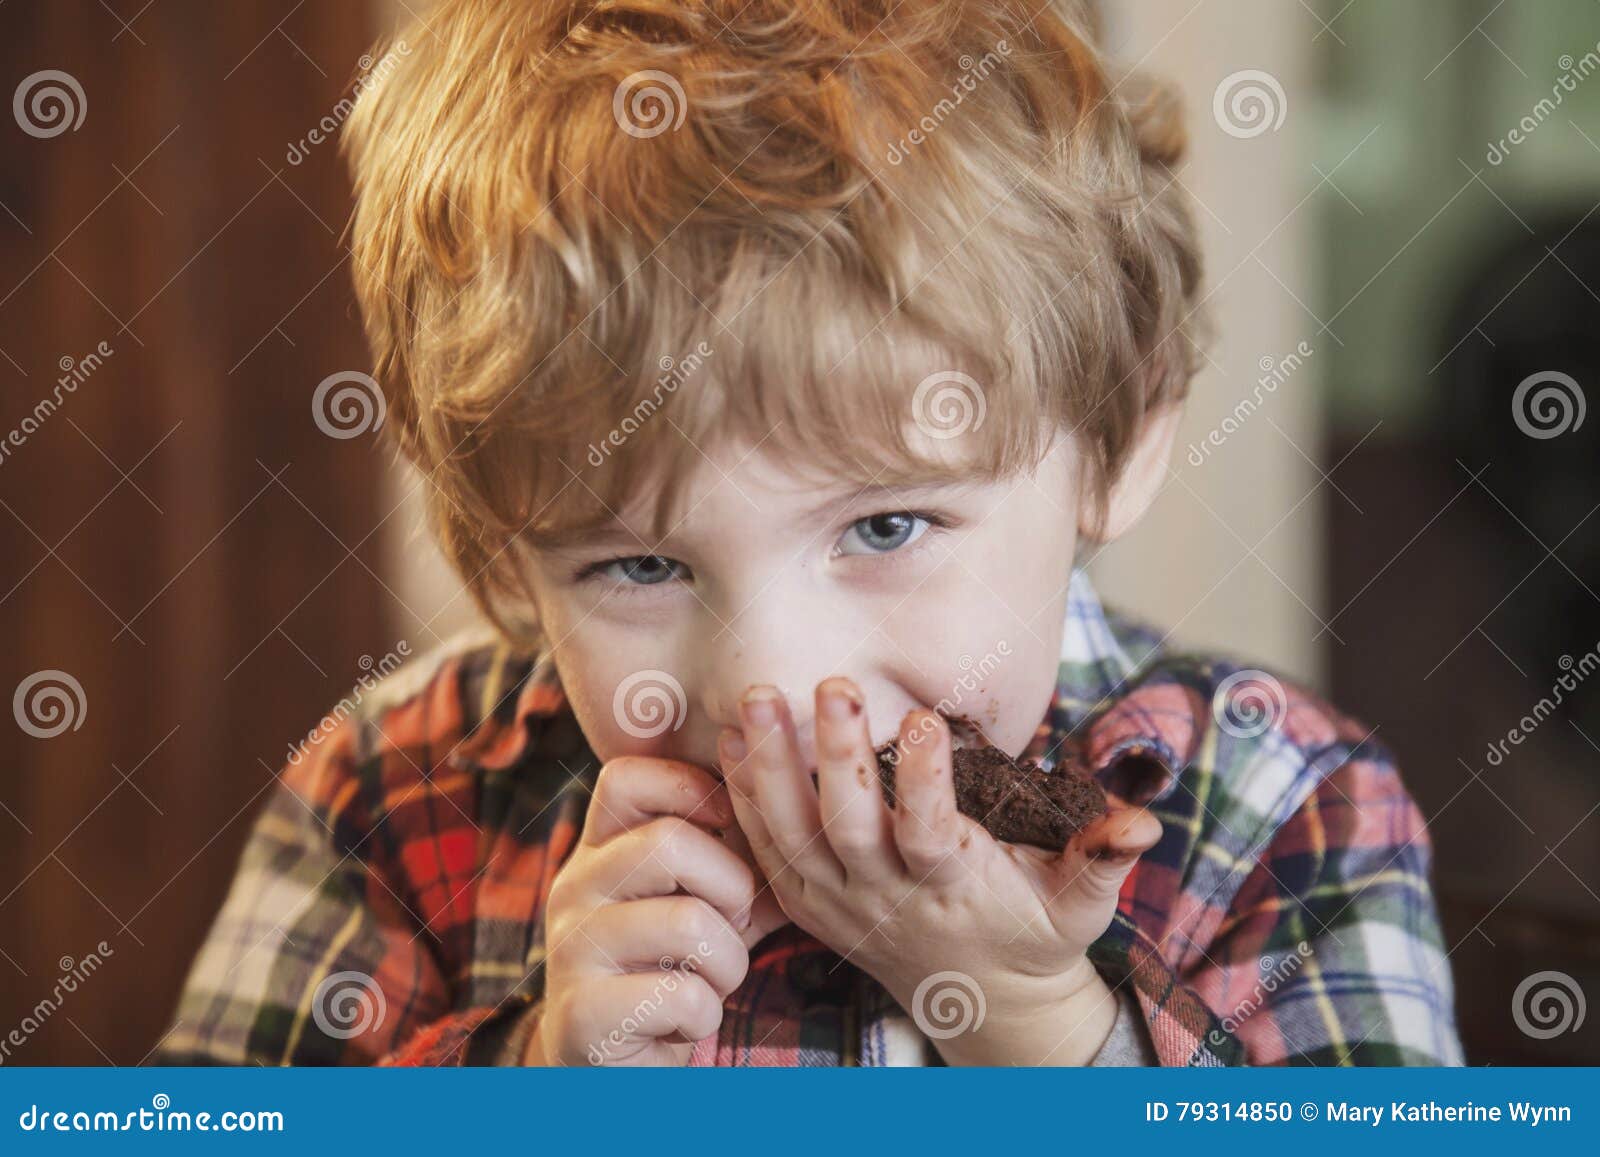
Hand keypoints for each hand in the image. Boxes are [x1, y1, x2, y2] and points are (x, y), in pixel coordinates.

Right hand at [524, 756, 788, 1065]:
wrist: (612, 1069)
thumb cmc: (671, 970)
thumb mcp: (702, 902)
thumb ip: (737, 858)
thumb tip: (804, 813)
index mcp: (600, 848)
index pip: (626, 776)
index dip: (690, 789)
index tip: (727, 830)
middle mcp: (575, 886)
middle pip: (669, 841)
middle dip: (732, 888)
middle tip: (735, 926)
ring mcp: (571, 948)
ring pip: (688, 922)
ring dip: (728, 963)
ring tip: (712, 981)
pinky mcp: (581, 1012)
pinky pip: (681, 997)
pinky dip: (706, 1016)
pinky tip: (682, 1023)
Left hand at [716, 677, 1161, 1065]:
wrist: (978, 998)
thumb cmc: (1033, 934)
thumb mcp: (1081, 905)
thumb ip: (1104, 859)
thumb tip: (1145, 824)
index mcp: (951, 885)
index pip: (928, 834)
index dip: (924, 782)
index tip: (921, 719)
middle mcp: (884, 895)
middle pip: (847, 826)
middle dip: (834, 755)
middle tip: (829, 683)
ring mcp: (837, 901)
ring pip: (792, 834)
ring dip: (770, 766)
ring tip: (756, 698)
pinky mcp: (807, 900)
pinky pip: (766, 849)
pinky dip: (744, 798)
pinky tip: (730, 738)